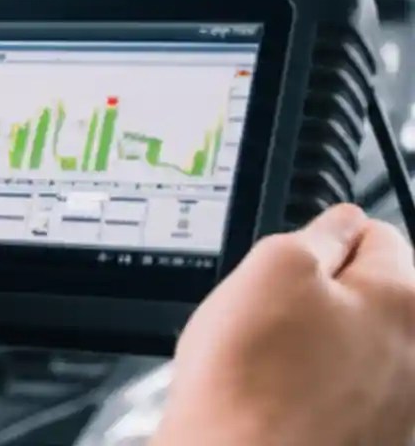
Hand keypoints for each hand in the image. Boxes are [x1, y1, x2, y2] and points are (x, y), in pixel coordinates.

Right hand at [153, 204, 414, 445]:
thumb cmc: (250, 384)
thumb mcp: (271, 268)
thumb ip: (318, 233)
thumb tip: (340, 223)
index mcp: (407, 301)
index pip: (373, 234)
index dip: (320, 242)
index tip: (291, 264)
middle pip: (367, 297)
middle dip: (321, 299)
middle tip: (273, 319)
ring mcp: (400, 407)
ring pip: (353, 348)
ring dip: (316, 348)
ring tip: (272, 368)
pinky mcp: (374, 439)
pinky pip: (343, 395)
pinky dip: (314, 392)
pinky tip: (280, 401)